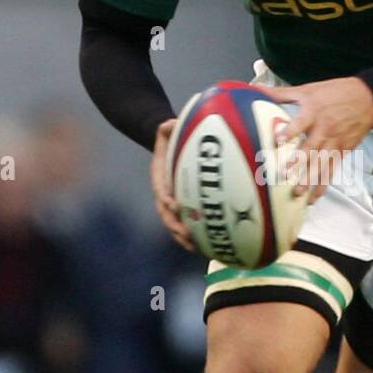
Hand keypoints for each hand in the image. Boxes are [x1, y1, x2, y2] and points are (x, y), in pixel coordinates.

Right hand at [150, 119, 196, 252]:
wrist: (169, 149)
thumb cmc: (171, 139)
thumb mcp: (167, 131)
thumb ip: (167, 127)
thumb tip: (170, 122)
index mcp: (160, 179)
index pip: (161, 192)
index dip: (167, 200)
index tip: (174, 205)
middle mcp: (165, 196)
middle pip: (168, 216)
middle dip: (176, 227)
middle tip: (187, 235)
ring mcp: (175, 205)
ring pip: (178, 226)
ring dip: (186, 239)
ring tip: (198, 250)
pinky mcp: (186, 210)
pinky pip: (191, 225)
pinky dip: (199, 236)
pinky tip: (212, 246)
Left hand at [252, 76, 372, 202]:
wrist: (368, 99)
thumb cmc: (336, 92)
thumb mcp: (308, 89)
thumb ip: (282, 93)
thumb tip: (257, 88)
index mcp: (314, 112)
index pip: (300, 123)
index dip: (289, 131)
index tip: (278, 140)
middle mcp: (324, 129)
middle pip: (310, 148)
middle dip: (297, 163)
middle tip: (284, 175)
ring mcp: (335, 142)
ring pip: (321, 163)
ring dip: (310, 179)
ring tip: (299, 192)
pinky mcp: (343, 151)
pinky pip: (332, 170)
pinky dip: (324, 184)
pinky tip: (315, 196)